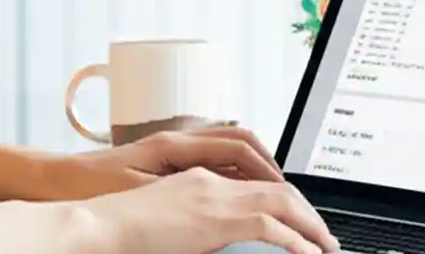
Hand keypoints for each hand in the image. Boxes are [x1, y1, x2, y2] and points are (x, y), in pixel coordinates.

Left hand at [50, 126, 284, 199]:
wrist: (56, 181)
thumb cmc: (90, 186)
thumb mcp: (141, 193)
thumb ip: (183, 194)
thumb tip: (223, 198)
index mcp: (175, 144)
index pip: (237, 148)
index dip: (267, 170)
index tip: (285, 191)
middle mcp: (177, 139)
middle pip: (240, 140)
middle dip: (270, 165)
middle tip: (290, 193)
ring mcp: (171, 148)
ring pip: (227, 146)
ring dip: (253, 166)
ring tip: (272, 192)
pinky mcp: (164, 159)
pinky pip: (211, 157)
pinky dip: (233, 170)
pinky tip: (237, 191)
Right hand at [82, 167, 340, 253]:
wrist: (98, 225)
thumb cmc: (120, 228)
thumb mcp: (166, 219)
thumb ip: (197, 223)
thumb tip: (214, 240)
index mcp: (199, 179)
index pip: (256, 185)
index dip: (286, 203)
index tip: (302, 224)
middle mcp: (211, 180)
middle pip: (276, 189)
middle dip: (307, 213)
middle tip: (324, 238)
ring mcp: (214, 195)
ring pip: (281, 202)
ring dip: (309, 225)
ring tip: (325, 246)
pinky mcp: (213, 217)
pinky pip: (269, 225)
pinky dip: (295, 239)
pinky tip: (307, 253)